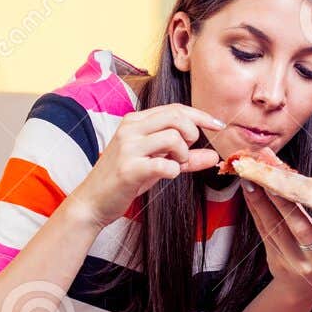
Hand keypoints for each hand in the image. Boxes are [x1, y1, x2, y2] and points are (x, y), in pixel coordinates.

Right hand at [69, 104, 225, 226]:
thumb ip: (185, 158)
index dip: (201, 116)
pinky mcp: (129, 169)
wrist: (92, 202)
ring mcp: (128, 148)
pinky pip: (165, 164)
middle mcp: (130, 129)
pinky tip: (166, 175)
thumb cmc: (124, 181)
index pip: (175, 109)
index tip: (218, 125)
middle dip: (192, 134)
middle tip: (186, 152)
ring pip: (173, 137)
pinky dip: (173, 171)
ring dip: (183, 154)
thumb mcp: (156, 164)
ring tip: (174, 165)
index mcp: (135, 122)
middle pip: (177, 117)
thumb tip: (214, 156)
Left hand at [242, 183, 311, 296]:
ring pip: (276, 229)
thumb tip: (298, 179)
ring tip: (251, 182)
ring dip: (261, 203)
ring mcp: (293, 260)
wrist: (302, 284)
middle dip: (284, 203)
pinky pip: (263, 231)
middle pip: (299, 229)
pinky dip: (255, 210)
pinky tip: (249, 194)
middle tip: (271, 181)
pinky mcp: (275, 258)